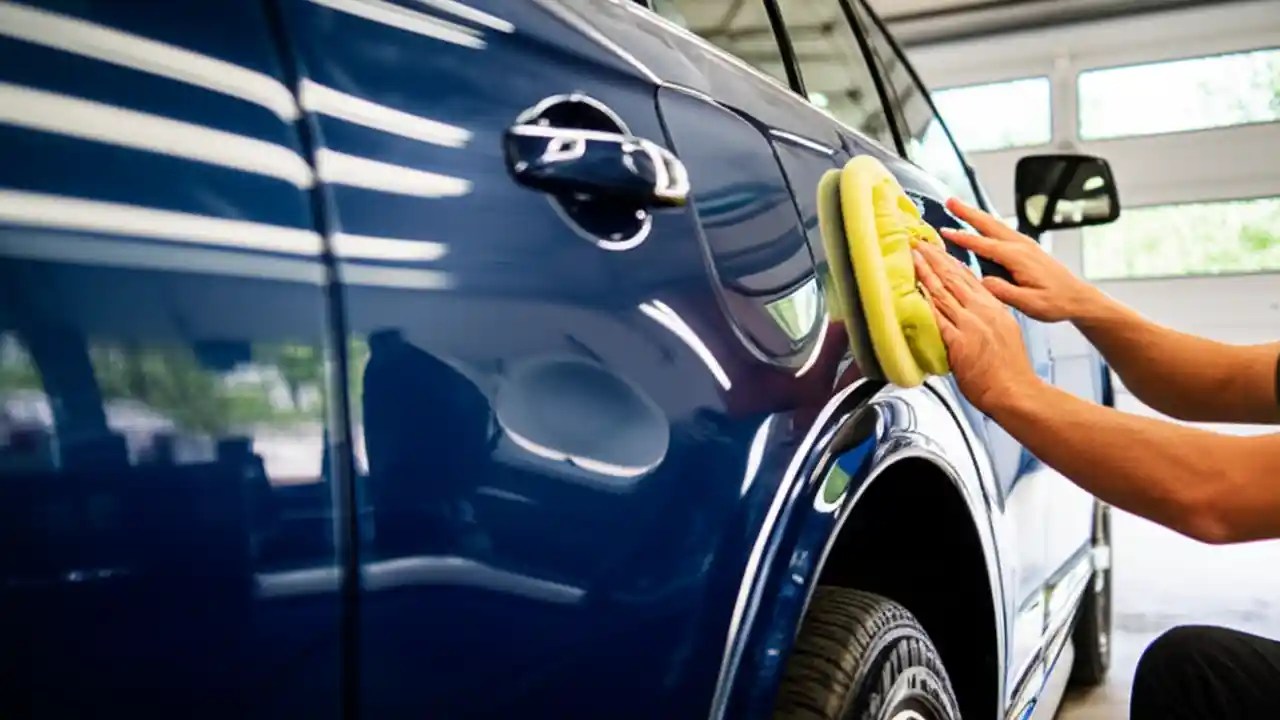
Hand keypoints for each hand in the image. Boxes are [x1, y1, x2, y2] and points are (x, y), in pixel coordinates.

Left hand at [912, 241, 1040, 412]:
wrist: (1016, 392)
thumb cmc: (1009, 370)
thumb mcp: (1005, 333)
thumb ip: (989, 318)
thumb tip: (972, 311)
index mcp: (995, 308)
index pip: (970, 278)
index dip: (951, 262)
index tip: (938, 249)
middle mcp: (984, 311)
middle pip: (954, 278)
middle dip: (935, 258)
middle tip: (918, 242)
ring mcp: (971, 325)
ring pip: (944, 292)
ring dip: (926, 271)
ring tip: (913, 256)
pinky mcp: (959, 341)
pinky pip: (938, 317)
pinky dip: (926, 300)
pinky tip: (915, 288)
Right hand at [940, 198, 1104, 322]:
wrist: (1078, 298)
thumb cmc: (1055, 303)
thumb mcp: (1029, 304)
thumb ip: (1004, 292)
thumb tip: (981, 281)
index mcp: (1018, 257)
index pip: (984, 244)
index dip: (962, 238)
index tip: (944, 230)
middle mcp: (1021, 246)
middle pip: (989, 224)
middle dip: (968, 213)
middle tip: (949, 201)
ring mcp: (1026, 244)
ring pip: (996, 225)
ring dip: (976, 215)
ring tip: (958, 207)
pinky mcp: (1028, 248)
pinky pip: (1003, 231)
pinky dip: (988, 224)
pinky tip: (981, 224)